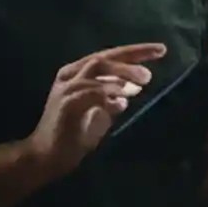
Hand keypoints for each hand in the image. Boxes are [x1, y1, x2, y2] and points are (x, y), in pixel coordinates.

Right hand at [26, 43, 166, 178]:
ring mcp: (66, 88)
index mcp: (76, 75)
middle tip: (155, 64)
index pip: (108, 57)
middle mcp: (69, 76)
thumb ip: (111, 102)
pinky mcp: (66, 103)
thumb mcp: (98, 115)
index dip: (135, 52)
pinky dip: (109, 92)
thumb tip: (127, 95)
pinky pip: (91, 91)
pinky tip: (123, 99)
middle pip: (102, 58)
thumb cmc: (71, 137)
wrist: (47, 157)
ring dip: (122, 73)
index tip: (160, 50)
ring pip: (97, 68)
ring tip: (143, 82)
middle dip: (132, 56)